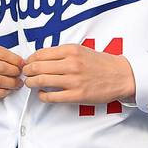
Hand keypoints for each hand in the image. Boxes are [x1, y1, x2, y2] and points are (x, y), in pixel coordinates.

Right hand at [0, 38, 23, 98]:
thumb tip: (10, 58)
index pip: (0, 52)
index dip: (15, 59)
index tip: (22, 63)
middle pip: (0, 67)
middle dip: (15, 72)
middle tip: (21, 75)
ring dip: (10, 83)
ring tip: (16, 83)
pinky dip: (0, 92)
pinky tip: (5, 91)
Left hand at [21, 44, 135, 105]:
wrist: (122, 76)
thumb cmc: (101, 63)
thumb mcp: (81, 50)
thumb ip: (61, 53)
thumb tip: (39, 58)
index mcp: (71, 50)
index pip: (40, 54)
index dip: (30, 60)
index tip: (27, 63)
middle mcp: (71, 64)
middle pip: (37, 67)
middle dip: (27, 72)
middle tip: (25, 74)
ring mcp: (73, 80)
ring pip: (41, 81)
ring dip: (31, 83)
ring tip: (30, 84)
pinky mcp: (77, 95)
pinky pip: (51, 97)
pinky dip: (42, 95)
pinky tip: (42, 94)